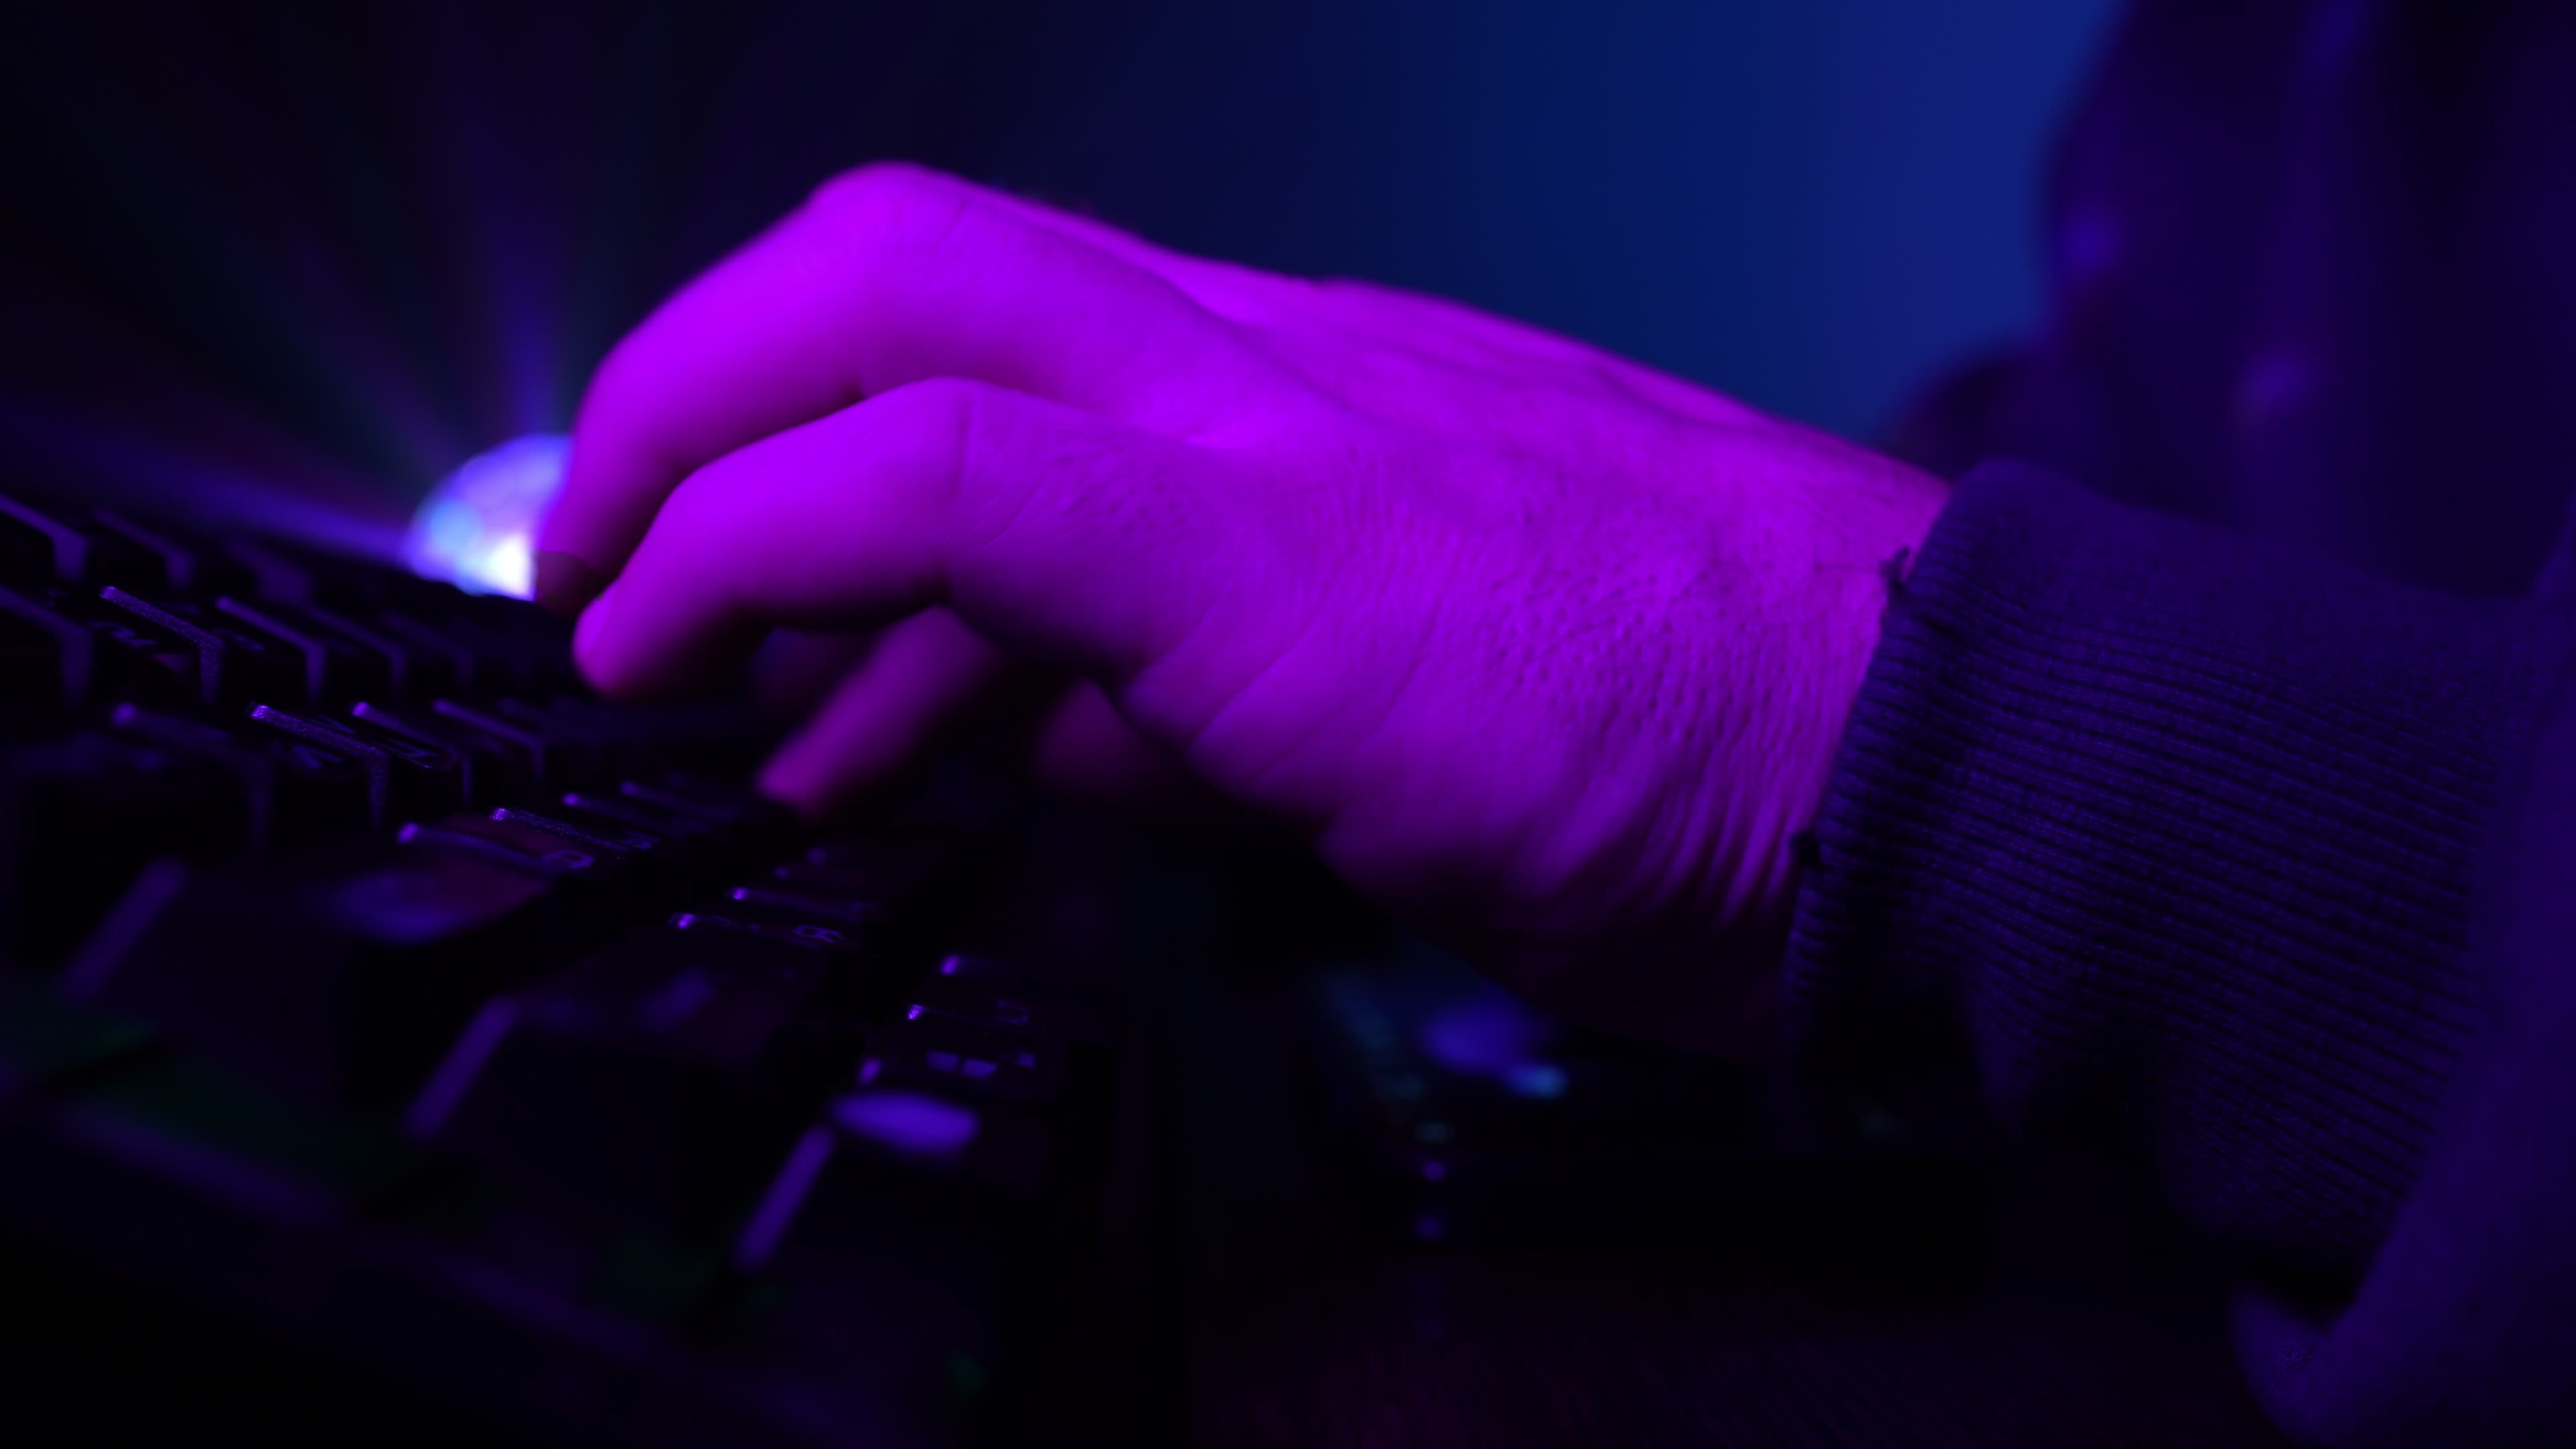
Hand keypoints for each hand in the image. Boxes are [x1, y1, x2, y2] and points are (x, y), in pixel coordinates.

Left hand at [538, 162, 1945, 1051]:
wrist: (1927, 764)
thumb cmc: (1714, 745)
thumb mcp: (1419, 696)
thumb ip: (1213, 684)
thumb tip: (1049, 730)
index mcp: (1323, 390)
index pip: (1008, 315)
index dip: (814, 411)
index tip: (727, 568)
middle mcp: (1284, 365)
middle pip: (911, 247)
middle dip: (702, 371)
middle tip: (606, 541)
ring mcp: (1284, 431)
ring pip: (899, 302)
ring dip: (690, 442)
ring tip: (618, 617)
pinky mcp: (1281, 555)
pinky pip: (952, 480)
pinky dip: (769, 539)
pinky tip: (698, 653)